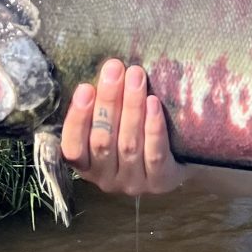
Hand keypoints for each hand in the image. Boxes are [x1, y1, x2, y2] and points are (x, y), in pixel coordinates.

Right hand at [60, 60, 186, 197]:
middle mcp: (106, 179)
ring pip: (128, 144)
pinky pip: (155, 153)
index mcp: (87, 165)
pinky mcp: (160, 182)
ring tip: (135, 76)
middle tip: (114, 68)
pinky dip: (153, 127)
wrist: (178, 160)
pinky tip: (153, 103)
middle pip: (102, 141)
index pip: (73, 147)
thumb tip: (101, 71)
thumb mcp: (112, 125)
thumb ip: (101, 108)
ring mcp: (133, 183)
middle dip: (108, 101)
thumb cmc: (135, 133)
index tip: (85, 87)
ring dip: (131, 107)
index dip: (77, 118)